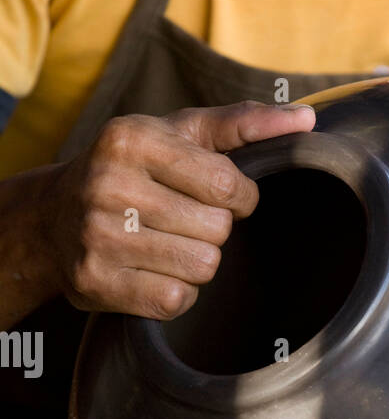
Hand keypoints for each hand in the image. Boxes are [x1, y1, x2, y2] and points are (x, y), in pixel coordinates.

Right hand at [42, 100, 315, 318]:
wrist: (51, 218)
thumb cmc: (133, 169)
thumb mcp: (180, 134)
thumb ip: (244, 124)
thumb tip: (307, 119)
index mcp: (132, 140)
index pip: (226, 186)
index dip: (240, 198)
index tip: (223, 197)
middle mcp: (108, 186)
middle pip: (216, 231)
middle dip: (213, 230)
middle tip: (185, 220)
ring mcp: (98, 237)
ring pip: (201, 268)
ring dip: (196, 262)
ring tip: (168, 243)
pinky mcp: (96, 282)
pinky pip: (175, 299)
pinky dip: (175, 291)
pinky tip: (154, 270)